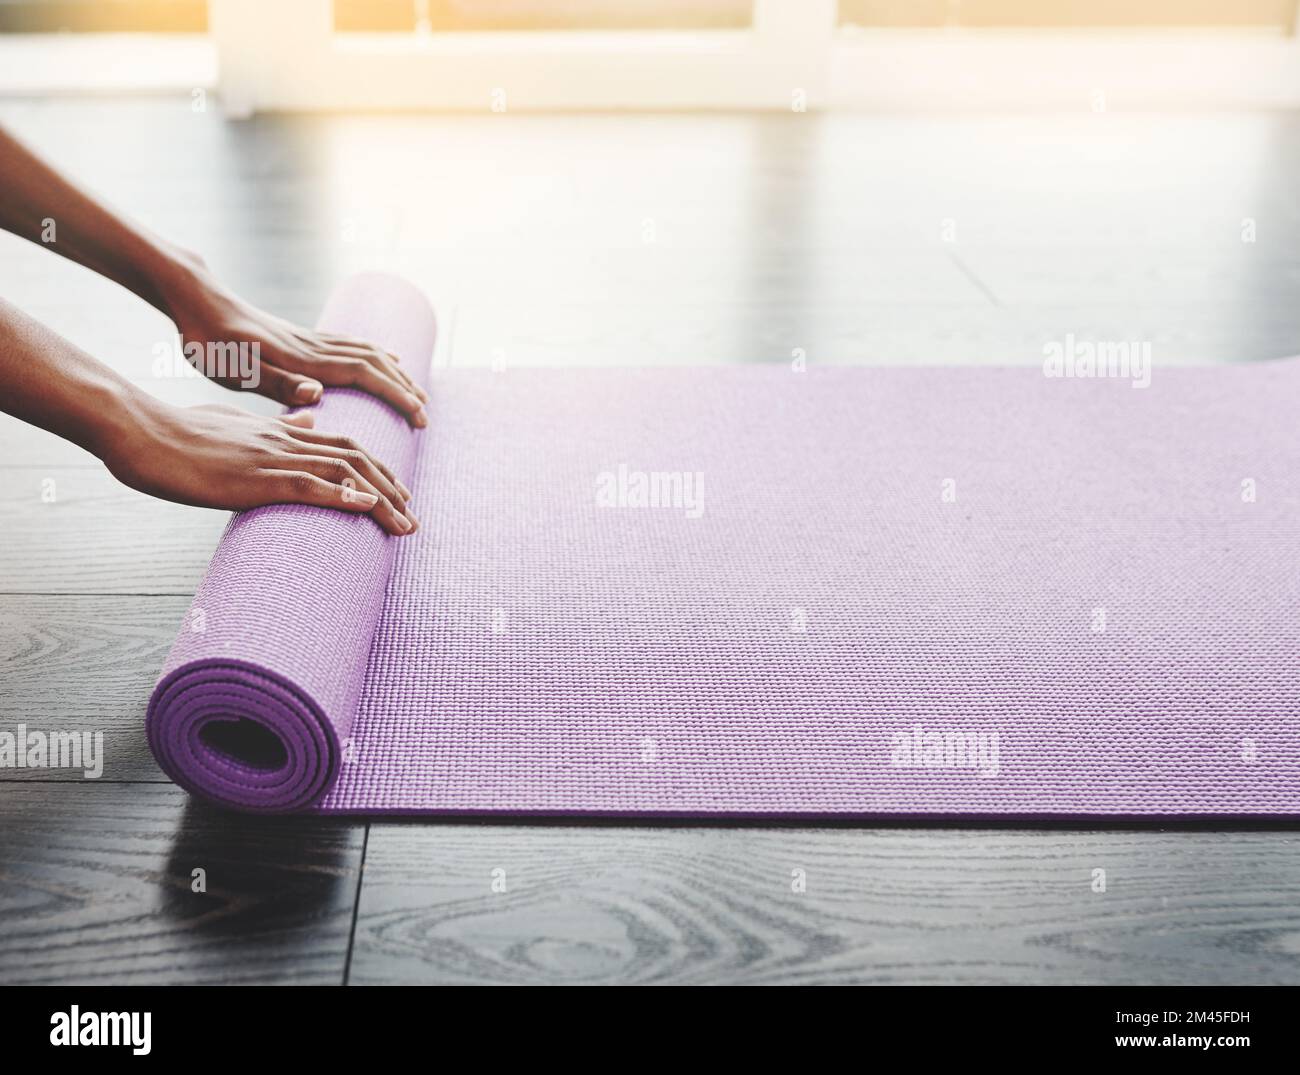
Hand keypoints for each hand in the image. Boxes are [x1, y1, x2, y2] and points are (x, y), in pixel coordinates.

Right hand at [101, 399, 418, 535]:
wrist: (143, 432)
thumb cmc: (179, 434)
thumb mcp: (235, 424)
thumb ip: (273, 426)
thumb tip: (308, 423)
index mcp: (280, 432)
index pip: (341, 445)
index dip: (374, 468)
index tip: (394, 492)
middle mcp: (285, 441)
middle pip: (355, 458)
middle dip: (390, 488)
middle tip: (412, 516)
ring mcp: (273, 458)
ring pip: (343, 472)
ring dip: (381, 499)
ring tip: (405, 523)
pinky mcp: (256, 478)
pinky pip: (310, 484)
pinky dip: (344, 495)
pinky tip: (369, 507)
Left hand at [160, 263, 428, 425]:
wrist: (195, 298)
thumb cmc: (208, 340)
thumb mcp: (233, 369)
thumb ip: (276, 382)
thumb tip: (318, 393)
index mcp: (302, 359)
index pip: (365, 376)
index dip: (396, 396)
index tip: (420, 418)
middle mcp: (313, 346)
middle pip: (374, 363)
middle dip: (404, 389)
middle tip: (426, 415)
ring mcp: (309, 339)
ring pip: (367, 351)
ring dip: (395, 372)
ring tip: (415, 391)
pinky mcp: (301, 337)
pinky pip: (351, 344)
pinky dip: (376, 354)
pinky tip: (383, 360)